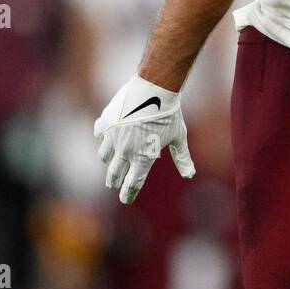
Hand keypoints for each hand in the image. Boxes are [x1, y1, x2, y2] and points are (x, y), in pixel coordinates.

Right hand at [94, 76, 195, 203]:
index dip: (128, 194)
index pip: (133, 184)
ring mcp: (113, 137)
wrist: (154, 89)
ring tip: (112, 162)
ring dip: (108, 162)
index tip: (126, 199)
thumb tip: (190, 175)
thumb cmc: (169, 114)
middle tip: (114, 184)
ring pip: (104, 157)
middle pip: (114, 175)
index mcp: (143, 158)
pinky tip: (107, 138)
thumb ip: (182, 158)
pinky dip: (103, 139)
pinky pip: (99, 136)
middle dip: (114, 182)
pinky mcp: (106, 123)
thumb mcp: (178, 137)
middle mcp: (125, 151)